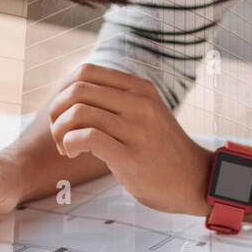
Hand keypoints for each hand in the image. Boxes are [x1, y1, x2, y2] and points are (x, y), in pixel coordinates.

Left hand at [47, 63, 211, 215]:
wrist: (195, 180)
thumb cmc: (161, 150)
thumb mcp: (145, 112)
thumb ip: (116, 100)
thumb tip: (73, 94)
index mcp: (139, 88)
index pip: (86, 71)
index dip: (63, 90)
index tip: (63, 112)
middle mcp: (139, 102)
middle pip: (77, 90)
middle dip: (57, 112)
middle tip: (59, 133)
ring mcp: (137, 128)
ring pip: (79, 112)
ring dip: (60, 131)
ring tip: (65, 147)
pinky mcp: (131, 156)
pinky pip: (88, 138)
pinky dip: (70, 143)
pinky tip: (72, 154)